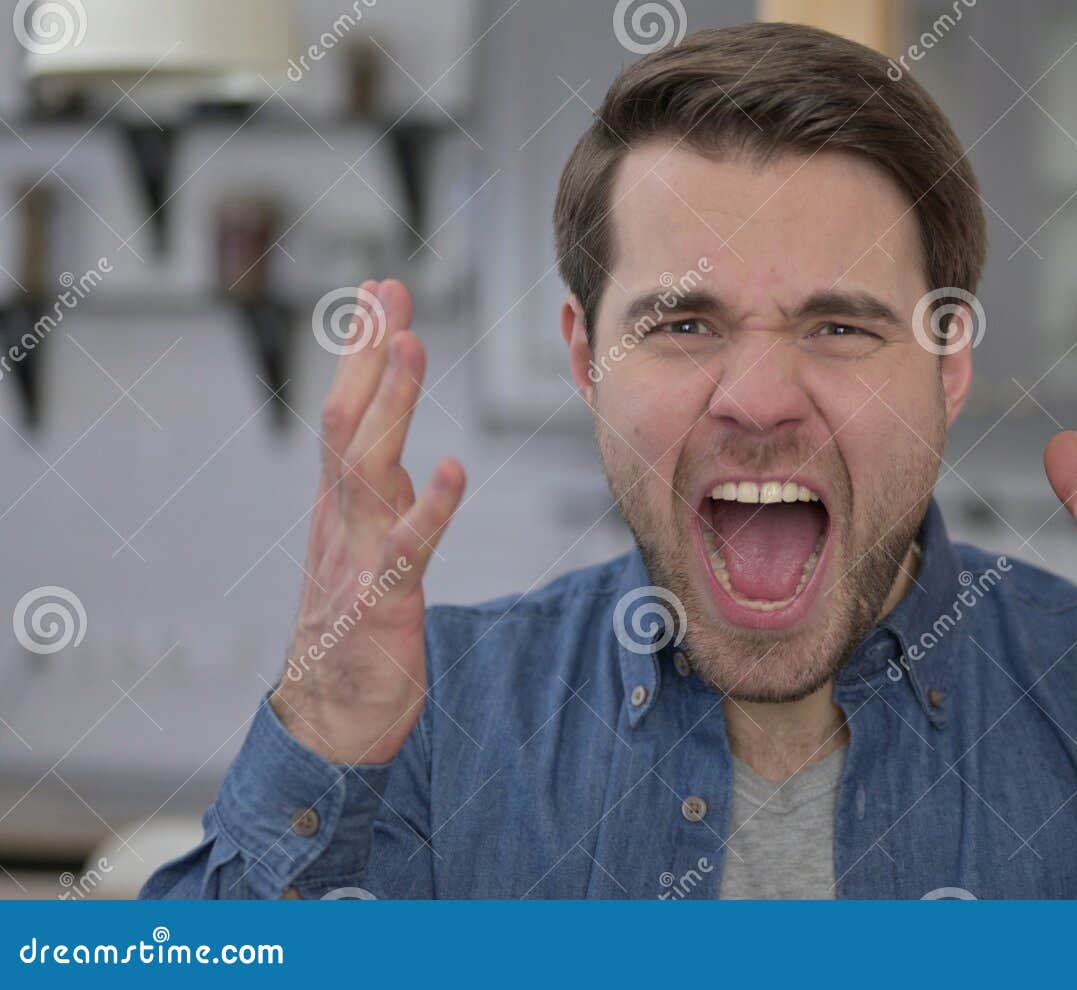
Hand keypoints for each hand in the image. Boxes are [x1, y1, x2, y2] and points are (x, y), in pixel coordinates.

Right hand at [271, 279, 465, 763]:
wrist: (334, 718)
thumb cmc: (355, 630)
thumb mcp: (367, 547)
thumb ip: (382, 499)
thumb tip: (403, 450)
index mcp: (340, 504)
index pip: (346, 412)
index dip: (363, 353)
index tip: (380, 294)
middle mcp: (341, 519)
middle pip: (345, 422)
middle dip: (368, 355)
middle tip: (388, 293)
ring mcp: (355, 558)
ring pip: (366, 468)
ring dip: (390, 406)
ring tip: (411, 346)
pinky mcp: (380, 602)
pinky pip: (404, 549)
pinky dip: (427, 508)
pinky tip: (450, 470)